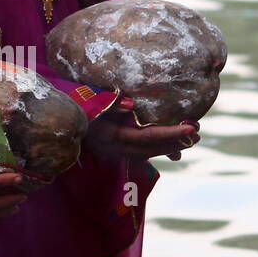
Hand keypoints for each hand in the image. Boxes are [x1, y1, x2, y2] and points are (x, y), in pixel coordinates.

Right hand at [85, 111, 200, 162]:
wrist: (60, 125)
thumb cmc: (74, 107)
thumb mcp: (89, 103)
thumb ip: (109, 104)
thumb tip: (130, 105)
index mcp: (111, 136)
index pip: (147, 136)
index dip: (170, 133)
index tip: (191, 128)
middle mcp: (115, 149)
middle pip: (152, 148)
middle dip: (176, 141)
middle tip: (197, 132)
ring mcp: (115, 153)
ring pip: (149, 153)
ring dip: (170, 146)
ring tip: (192, 138)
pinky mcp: (115, 152)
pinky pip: (142, 153)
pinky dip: (158, 150)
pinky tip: (174, 151)